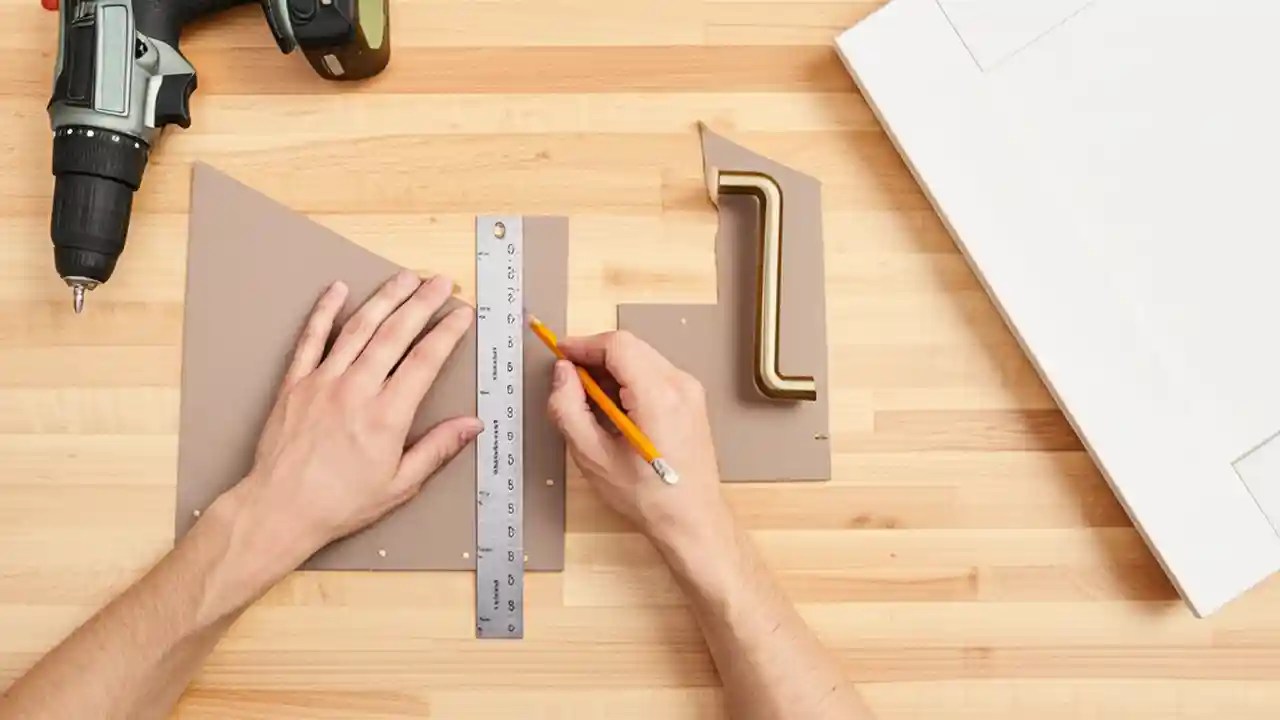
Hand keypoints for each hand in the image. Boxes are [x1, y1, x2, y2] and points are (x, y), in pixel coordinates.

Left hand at [228, 271, 479, 572]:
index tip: (462, 313)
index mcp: (387, 415)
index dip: (447, 332)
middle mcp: (356, 389)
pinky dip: (325, 311)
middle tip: (440, 282)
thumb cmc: (339, 503)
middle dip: (422, 302)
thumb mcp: (400, 484)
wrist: (279, 509)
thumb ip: (437, 449)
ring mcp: (323, 381)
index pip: (425, 361)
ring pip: (359, 328)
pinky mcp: (295, 383)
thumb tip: (473, 424)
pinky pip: (311, 338)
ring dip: (385, 298)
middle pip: (396, 333)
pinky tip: (338, 290)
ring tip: (405, 278)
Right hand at [546, 331, 730, 547]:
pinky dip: (629, 379)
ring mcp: (690, 391)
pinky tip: (615, 408)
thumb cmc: (647, 496)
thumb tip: (563, 374)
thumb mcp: (593, 456)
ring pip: (642, 357)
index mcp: (658, 396)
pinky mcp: (692, 400)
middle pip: (630, 347)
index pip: (618, 345)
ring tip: (590, 400)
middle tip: (570, 380)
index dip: (584, 344)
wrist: (692, 519)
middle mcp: (680, 385)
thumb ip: (568, 408)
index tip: (561, 355)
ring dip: (612, 369)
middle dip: (595, 356)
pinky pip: (655, 373)